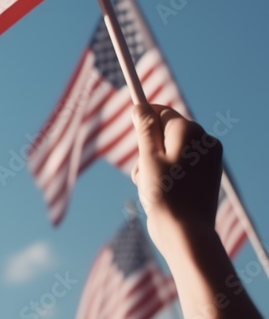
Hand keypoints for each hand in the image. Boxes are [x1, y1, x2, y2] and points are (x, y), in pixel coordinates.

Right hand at [131, 104, 221, 254]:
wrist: (185, 233)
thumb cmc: (164, 194)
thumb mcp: (148, 157)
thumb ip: (145, 128)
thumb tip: (140, 106)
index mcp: (190, 132)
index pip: (161, 112)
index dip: (143, 120)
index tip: (131, 129)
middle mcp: (204, 141)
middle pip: (163, 132)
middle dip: (147, 147)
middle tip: (143, 170)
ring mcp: (208, 159)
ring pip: (169, 149)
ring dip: (153, 163)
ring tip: (150, 185)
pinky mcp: (206, 175)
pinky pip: (179, 164)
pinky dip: (166, 173)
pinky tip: (160, 191)